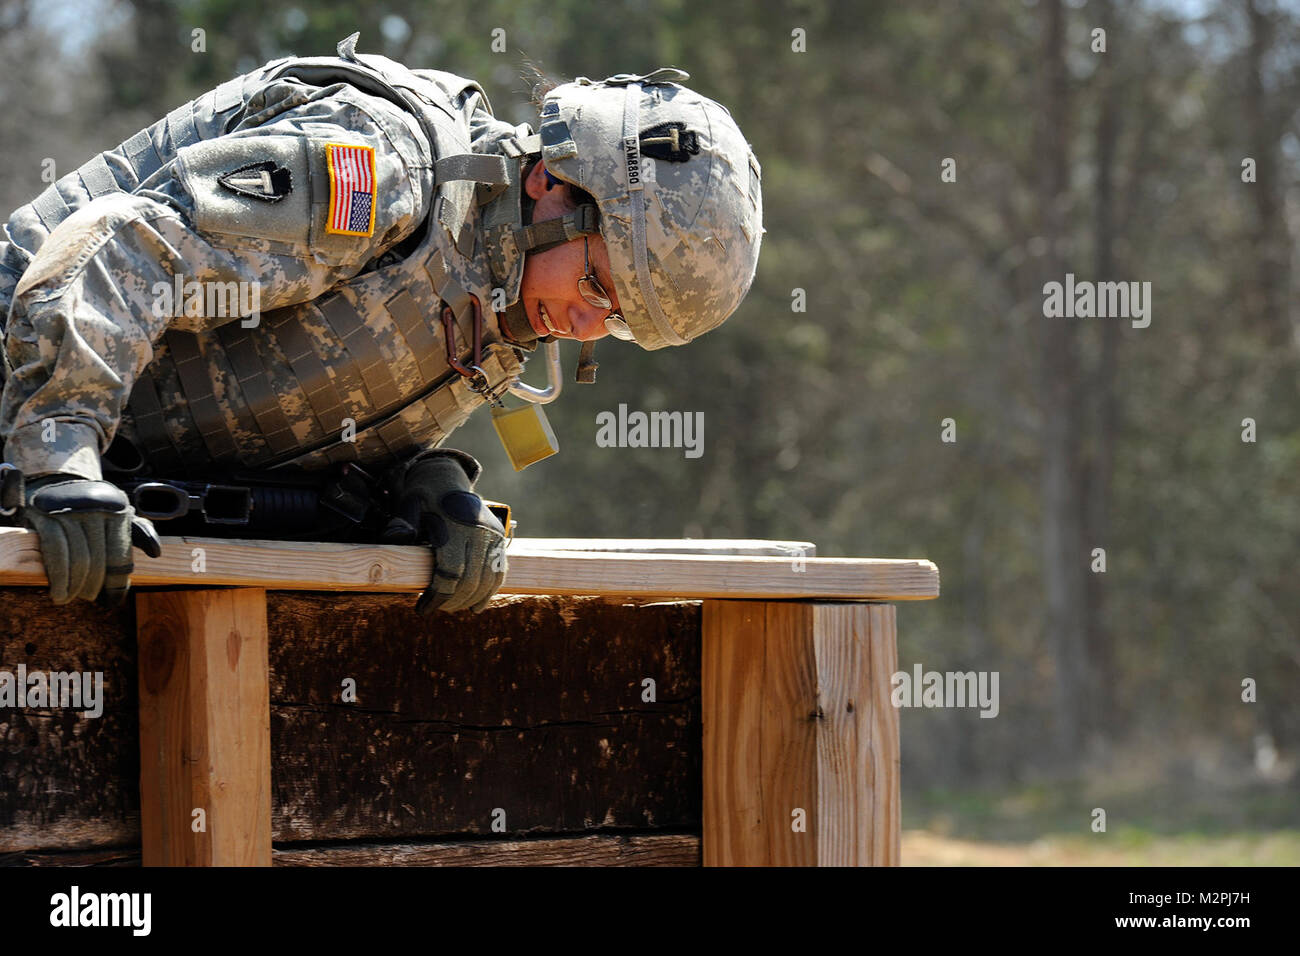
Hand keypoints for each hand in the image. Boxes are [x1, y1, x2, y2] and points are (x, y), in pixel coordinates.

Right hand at [20, 474, 162, 605]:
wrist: (56, 484)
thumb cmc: (93, 508)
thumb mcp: (118, 514)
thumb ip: (139, 533)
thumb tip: (156, 552)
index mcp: (119, 510)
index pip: (120, 555)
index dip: (118, 582)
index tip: (114, 599)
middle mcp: (97, 509)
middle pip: (98, 560)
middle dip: (94, 586)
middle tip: (89, 598)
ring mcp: (70, 511)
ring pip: (77, 559)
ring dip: (74, 586)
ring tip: (70, 598)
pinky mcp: (46, 515)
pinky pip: (55, 552)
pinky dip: (58, 577)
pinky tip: (59, 591)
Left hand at [380, 451, 506, 613]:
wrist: (448, 478)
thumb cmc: (423, 496)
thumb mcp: (408, 504)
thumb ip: (402, 522)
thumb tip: (397, 537)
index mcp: (456, 525)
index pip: (451, 572)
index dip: (437, 596)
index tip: (422, 609)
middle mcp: (479, 531)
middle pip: (470, 580)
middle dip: (452, 601)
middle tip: (435, 609)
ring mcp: (494, 536)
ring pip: (487, 580)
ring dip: (469, 600)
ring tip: (451, 607)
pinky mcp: (500, 539)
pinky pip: (499, 573)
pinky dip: (489, 592)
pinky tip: (476, 607)